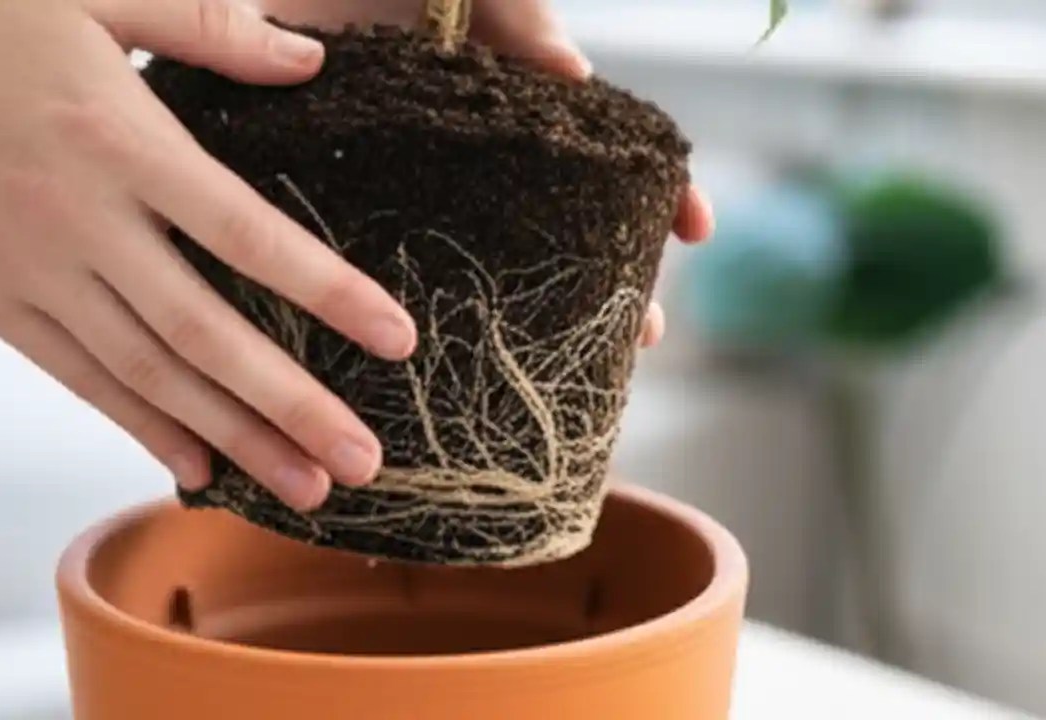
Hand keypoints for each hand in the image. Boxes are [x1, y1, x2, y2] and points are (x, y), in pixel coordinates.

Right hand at [0, 0, 417, 509]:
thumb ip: (209, 27)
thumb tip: (309, 57)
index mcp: (120, 138)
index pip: (248, 233)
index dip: (329, 292)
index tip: (398, 340)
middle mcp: (81, 219)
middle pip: (205, 331)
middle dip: (291, 405)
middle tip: (363, 464)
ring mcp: (31, 269)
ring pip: (146, 373)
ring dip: (232, 438)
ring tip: (304, 490)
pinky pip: (76, 377)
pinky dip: (140, 425)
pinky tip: (199, 468)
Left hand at [257, 0, 716, 346]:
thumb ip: (520, 19)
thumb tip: (577, 78)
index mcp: (512, 100)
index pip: (602, 152)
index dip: (657, 189)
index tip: (697, 231)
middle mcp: (476, 148)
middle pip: (563, 221)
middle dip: (613, 278)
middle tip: (645, 334)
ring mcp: (416, 178)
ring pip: (491, 254)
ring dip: (539, 310)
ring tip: (577, 360)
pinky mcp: (348, 193)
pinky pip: (395, 256)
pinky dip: (421, 311)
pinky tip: (441, 354)